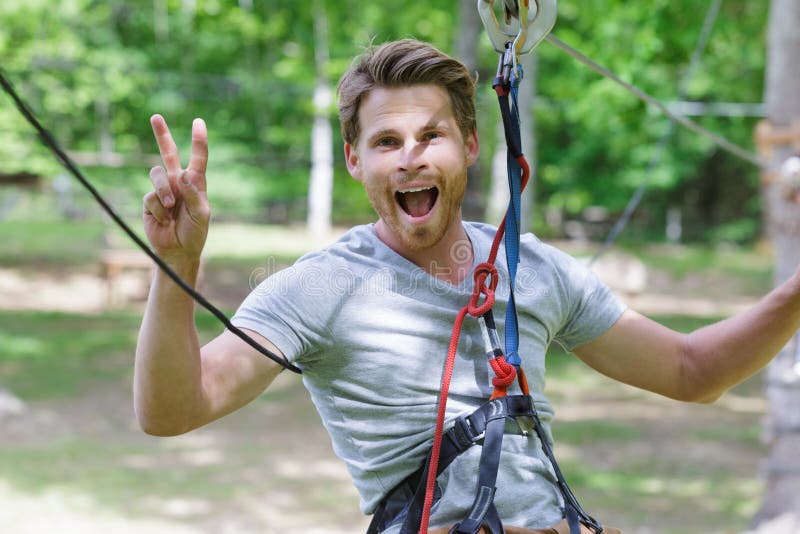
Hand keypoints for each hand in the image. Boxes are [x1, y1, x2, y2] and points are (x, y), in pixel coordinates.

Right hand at [143, 115, 209, 263]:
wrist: (178, 251)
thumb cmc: (195, 232)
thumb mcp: (202, 214)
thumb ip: (193, 194)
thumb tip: (182, 173)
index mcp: (195, 183)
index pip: (198, 158)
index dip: (198, 140)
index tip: (198, 122)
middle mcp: (178, 182)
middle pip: (168, 153)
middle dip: (162, 135)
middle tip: (156, 117)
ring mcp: (163, 190)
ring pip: (157, 174)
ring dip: (164, 190)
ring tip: (171, 207)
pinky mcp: (149, 201)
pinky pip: (151, 196)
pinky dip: (158, 209)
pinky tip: (164, 220)